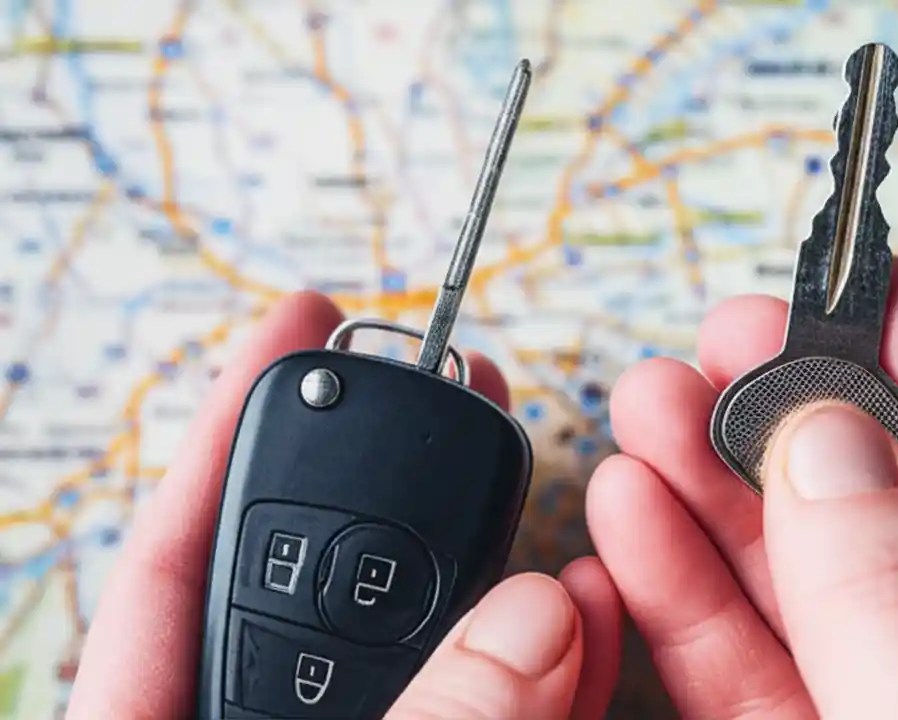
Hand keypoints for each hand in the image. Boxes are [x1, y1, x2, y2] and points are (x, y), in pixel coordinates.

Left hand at [66, 292, 621, 719]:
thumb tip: (529, 618)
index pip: (181, 561)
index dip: (232, 429)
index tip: (292, 321)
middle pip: (326, 583)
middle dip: (400, 484)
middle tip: (457, 385)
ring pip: (439, 651)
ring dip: (507, 585)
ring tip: (550, 498)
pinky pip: (511, 717)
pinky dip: (557, 671)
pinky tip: (590, 612)